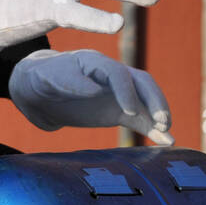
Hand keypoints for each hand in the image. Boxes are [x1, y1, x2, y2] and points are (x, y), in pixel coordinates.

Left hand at [8, 48, 173, 143]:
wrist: (38, 91)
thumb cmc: (41, 80)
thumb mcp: (47, 79)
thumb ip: (68, 82)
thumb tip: (94, 89)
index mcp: (95, 63)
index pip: (118, 73)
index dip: (126, 90)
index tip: (128, 110)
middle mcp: (112, 76)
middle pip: (141, 83)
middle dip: (154, 100)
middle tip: (161, 120)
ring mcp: (118, 94)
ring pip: (146, 101)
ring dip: (158, 114)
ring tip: (167, 132)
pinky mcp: (118, 111)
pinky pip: (140, 119)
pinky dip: (154, 129)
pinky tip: (167, 141)